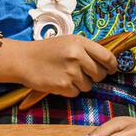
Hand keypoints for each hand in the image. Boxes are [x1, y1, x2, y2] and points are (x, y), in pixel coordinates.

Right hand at [3, 35, 117, 95]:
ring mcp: (70, 71)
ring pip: (88, 86)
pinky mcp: (63, 85)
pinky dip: (69, 90)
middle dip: (94, 77)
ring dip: (80, 84)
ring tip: (66, 76)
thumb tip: (107, 62)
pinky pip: (76, 93)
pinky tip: (59, 81)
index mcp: (80, 42)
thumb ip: (87, 50)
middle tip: (83, 74)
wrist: (23, 60)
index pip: (107, 57)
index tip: (111, 70)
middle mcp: (77, 56)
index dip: (112, 66)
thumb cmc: (46, 51)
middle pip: (100, 74)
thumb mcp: (68, 42)